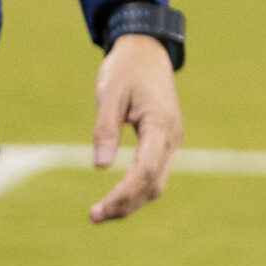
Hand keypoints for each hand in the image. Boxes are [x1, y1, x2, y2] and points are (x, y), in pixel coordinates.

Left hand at [89, 33, 182, 221]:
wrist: (146, 50)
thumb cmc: (125, 68)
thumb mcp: (109, 94)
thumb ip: (105, 129)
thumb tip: (101, 166)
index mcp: (160, 123)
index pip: (146, 169)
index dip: (125, 192)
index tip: (102, 207)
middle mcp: (171, 136)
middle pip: (154, 183)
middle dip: (127, 204)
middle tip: (94, 216)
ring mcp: (171, 139)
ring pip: (156, 181)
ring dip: (132, 200)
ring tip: (101, 212)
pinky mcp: (164, 141)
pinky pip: (154, 171)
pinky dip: (137, 188)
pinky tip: (116, 197)